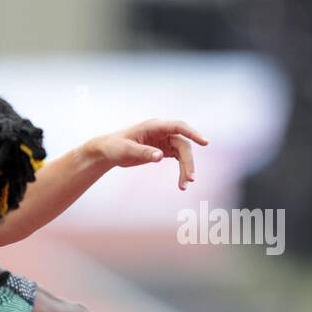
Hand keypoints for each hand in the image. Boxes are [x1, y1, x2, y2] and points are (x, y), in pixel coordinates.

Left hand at [92, 120, 208, 190]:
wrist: (108, 151)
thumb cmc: (115, 146)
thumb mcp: (126, 150)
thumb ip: (143, 152)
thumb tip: (160, 156)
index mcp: (154, 126)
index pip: (178, 127)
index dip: (193, 133)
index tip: (204, 142)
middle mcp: (162, 132)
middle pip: (183, 144)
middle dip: (188, 162)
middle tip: (190, 179)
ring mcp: (164, 141)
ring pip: (182, 153)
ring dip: (186, 168)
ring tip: (185, 185)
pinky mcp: (163, 150)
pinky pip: (178, 159)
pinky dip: (181, 170)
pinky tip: (182, 182)